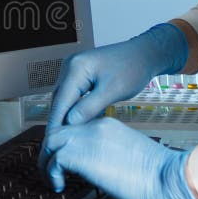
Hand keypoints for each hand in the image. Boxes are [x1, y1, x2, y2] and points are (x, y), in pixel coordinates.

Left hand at [39, 117, 197, 198]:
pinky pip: (53, 160)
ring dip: (46, 161)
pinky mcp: (81, 155)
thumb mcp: (128, 153)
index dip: (64, 143)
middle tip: (51, 168)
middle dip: (50, 150)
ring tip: (52, 178)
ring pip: (50, 142)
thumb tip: (93, 165)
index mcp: (106, 124)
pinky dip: (51, 173)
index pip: (74, 126)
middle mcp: (93, 126)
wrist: (167, 177)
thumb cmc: (157, 173)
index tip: (64, 159)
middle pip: (57, 130)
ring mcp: (86, 139)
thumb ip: (107, 150)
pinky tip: (59, 185)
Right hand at [47, 23, 187, 129]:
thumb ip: (89, 107)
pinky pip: (71, 94)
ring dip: (64, 115)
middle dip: (58, 120)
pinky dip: (72, 107)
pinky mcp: (79, 73)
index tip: (53, 143)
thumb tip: (69, 124)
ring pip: (63, 97)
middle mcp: (69, 66)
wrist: (144, 53)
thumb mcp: (112, 91)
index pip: (60, 101)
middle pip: (58, 99)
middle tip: (57, 145)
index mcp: (75, 68)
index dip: (56, 123)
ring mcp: (73, 68)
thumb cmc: (133, 70)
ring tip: (65, 137)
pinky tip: (76, 122)